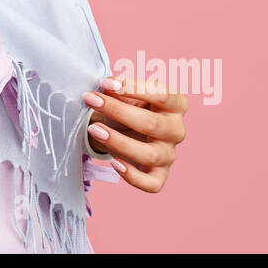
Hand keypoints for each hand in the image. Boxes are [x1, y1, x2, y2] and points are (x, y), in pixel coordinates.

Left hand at [83, 77, 186, 193]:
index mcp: (176, 104)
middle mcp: (176, 130)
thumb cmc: (129, 106)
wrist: (126, 129)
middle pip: (152, 124)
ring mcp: (169, 154)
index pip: (161, 95)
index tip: (105, 83)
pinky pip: (152, 183)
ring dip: (119, 142)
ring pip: (150, 155)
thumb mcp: (127, 93)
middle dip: (118, 111)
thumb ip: (120, 89)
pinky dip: (133, 176)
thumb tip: (107, 86)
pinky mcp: (159, 175)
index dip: (133, 88)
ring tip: (94, 130)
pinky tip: (114, 162)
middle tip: (91, 100)